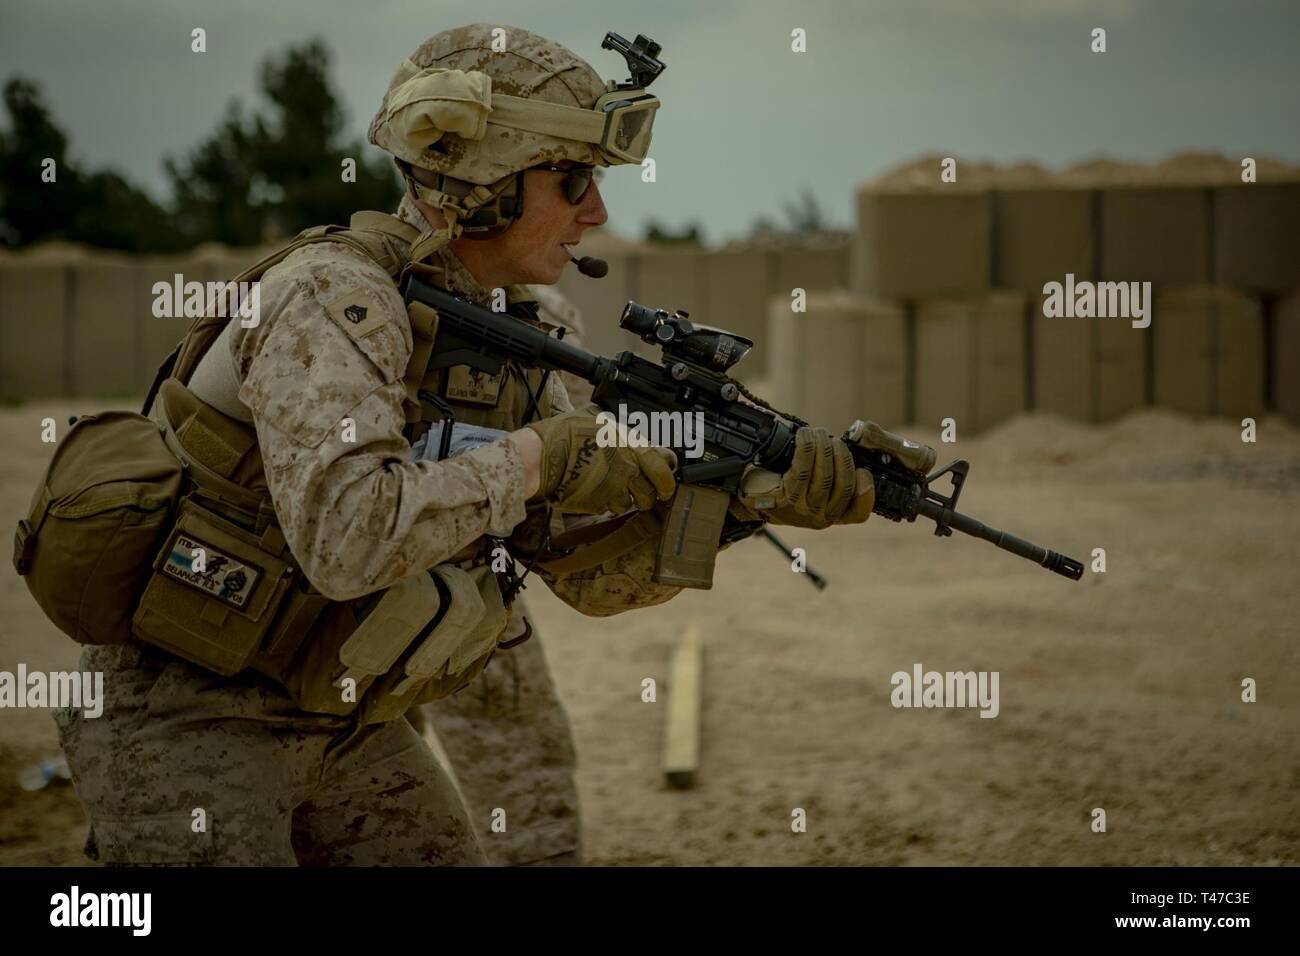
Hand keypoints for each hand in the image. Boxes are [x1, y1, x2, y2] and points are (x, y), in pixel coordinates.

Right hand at [525, 410, 676, 514]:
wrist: (544, 455)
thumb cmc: (569, 433)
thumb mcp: (602, 421)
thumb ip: (624, 434)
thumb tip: (638, 439)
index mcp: (634, 447)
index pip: (665, 467)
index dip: (667, 476)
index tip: (665, 480)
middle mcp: (629, 470)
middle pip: (653, 492)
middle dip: (650, 493)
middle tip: (644, 490)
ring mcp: (615, 490)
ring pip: (632, 503)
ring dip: (625, 498)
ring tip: (612, 487)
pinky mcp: (599, 504)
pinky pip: (609, 508)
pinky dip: (605, 502)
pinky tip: (595, 490)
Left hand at [736, 426, 873, 528]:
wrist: (751, 495)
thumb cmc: (786, 486)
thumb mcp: (814, 487)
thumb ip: (836, 476)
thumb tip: (852, 446)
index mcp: (832, 516)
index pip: (858, 513)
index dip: (866, 492)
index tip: (863, 471)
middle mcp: (820, 517)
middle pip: (844, 486)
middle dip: (843, 457)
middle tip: (834, 441)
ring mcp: (803, 509)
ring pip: (824, 475)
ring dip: (823, 447)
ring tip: (819, 433)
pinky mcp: (786, 496)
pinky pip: (803, 467)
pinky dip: (807, 446)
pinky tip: (805, 434)